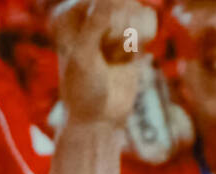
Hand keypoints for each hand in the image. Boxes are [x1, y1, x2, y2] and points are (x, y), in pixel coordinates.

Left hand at [50, 0, 156, 125]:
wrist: (98, 119)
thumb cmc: (83, 90)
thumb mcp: (83, 57)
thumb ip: (96, 23)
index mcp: (68, 17)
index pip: (100, 1)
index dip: (108, 24)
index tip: (98, 49)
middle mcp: (88, 15)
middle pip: (122, 2)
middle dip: (121, 31)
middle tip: (108, 57)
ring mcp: (111, 23)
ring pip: (136, 9)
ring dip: (132, 37)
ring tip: (117, 59)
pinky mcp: (131, 34)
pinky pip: (148, 19)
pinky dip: (144, 37)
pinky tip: (130, 57)